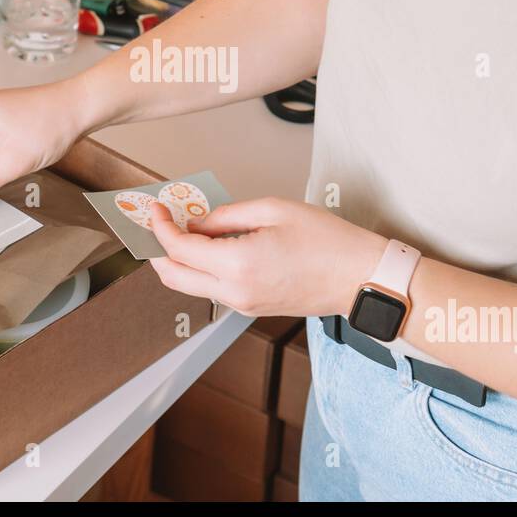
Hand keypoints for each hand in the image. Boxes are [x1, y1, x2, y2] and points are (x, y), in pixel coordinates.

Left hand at [147, 197, 387, 317]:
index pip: (179, 248)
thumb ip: (226, 216)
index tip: (157, 208)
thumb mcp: (273, 210)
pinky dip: (201, 270)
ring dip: (179, 260)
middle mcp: (234, 291)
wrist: (360, 278)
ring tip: (184, 230)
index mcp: (237, 264)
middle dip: (157, 250)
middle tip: (157, 224)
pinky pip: (213, 290)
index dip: (161, 226)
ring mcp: (242, 305)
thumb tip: (197, 222)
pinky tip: (209, 247)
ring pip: (191, 286)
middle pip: (173, 277)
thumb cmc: (328, 241)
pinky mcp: (252, 308)